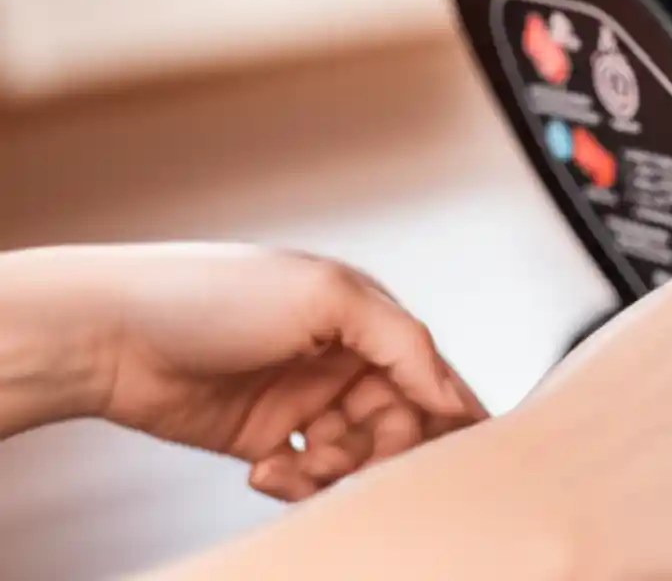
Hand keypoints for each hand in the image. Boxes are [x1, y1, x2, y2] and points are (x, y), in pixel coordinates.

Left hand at [0, 244, 485, 500]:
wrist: (110, 333)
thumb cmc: (213, 295)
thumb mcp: (325, 296)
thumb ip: (402, 340)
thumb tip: (453, 391)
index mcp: (363, 314)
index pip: (428, 370)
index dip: (446, 410)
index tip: (455, 448)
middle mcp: (339, 356)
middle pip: (397, 421)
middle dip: (384, 450)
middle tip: (356, 463)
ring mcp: (303, 398)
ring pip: (356, 454)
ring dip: (336, 471)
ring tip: (297, 468)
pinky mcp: (268, 436)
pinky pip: (311, 474)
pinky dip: (300, 482)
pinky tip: (267, 472)